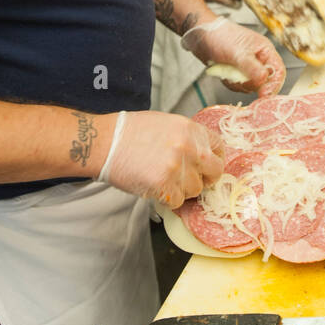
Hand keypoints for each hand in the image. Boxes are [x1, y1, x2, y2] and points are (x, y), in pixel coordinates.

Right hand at [98, 110, 224, 208]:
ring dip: (182, 190)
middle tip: (191, 180)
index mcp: (190, 128)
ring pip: (195, 189)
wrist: (105, 142)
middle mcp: (188, 147)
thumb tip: (202, 154)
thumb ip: (186, 137)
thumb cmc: (130, 132)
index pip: (218, 146)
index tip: (208, 166)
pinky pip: (177, 201)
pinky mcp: (164, 184)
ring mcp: (178, 167)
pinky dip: (168, 199)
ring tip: (165, 181)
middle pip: (215, 171)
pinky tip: (155, 187)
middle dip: (206, 178)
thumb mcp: (165, 123)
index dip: (214, 158)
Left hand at [181, 16, 285, 96]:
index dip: (274, 84)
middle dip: (251, 83)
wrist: (200, 35)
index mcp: (265, 51)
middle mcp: (258, 60)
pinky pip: (239, 86)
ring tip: (228, 71)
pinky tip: (223, 73)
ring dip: (238, 83)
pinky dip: (230, 83)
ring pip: (250, 86)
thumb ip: (252, 68)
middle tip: (240, 79)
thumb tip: (264, 80)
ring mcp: (247, 68)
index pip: (278, 71)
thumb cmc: (220, 36)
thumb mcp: (238, 53)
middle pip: (265, 82)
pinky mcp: (236, 73)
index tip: (265, 95)